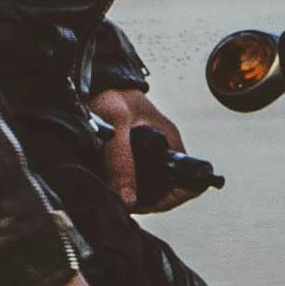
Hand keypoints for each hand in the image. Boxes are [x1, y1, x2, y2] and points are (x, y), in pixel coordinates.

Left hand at [89, 86, 187, 208]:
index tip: (149, 203)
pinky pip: (138, 177)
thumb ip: (121, 160)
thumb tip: (128, 198)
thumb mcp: (117, 125)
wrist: (96, 82)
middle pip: (168, 188)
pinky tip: (115, 187)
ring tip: (120, 198)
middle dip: (151, 201)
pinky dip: (128, 186)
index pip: (188, 180)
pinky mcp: (135, 153)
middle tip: (128, 204)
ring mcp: (150, 152)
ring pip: (153, 185)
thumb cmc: (112, 94)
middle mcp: (163, 148)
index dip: (173, 197)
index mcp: (170, 141)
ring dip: (139, 195)